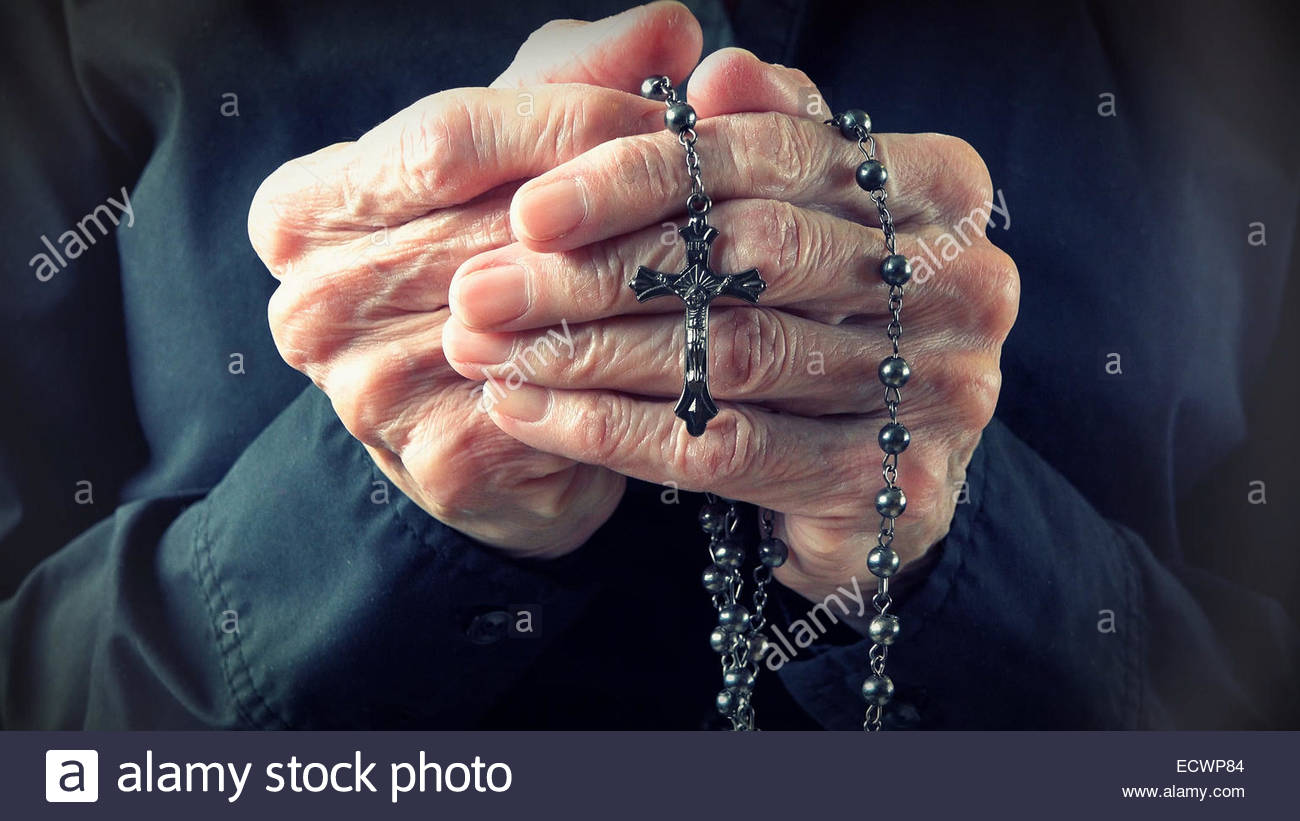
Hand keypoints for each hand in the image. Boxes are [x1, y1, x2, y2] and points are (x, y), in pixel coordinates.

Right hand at [247, 2, 702, 556]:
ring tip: (720, 245)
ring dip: (648, 275)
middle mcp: (314, 305)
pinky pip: (568, 392)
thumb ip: (571, 78)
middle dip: (624, 195)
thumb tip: (669, 26)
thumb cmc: (485, 263)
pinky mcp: (441, 462)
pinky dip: (641, 355)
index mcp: (302, 212)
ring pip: (544, 308)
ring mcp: (371, 393)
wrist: (476, 421)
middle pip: (498, 224)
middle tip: (717, 178)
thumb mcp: (505, 150)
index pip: (449, 136)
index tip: (664, 113)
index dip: (572, 118)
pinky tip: (694, 328)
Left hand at [443, 48, 1018, 604]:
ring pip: (730, 356)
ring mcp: (942, 389)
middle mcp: (963, 283)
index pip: (779, 157)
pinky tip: (529, 412)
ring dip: (588, 351)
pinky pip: (726, 450)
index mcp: (941, 190)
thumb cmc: (815, 312)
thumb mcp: (790, 207)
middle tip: (482, 287)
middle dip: (599, 272)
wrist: (868, 470)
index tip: (531, 208)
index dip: (645, 176)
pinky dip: (612, 430)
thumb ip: (760, 136)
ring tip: (486, 348)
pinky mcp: (891, 483)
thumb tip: (720, 69)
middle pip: (752, 259)